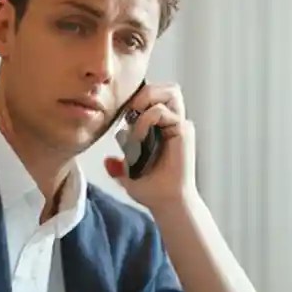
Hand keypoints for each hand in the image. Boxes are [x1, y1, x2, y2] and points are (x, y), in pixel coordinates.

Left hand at [105, 81, 196, 209]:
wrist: (167, 202)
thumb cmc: (152, 189)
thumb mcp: (128, 175)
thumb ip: (118, 166)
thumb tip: (108, 161)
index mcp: (163, 127)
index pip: (154, 96)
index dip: (137, 99)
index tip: (123, 116)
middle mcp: (173, 123)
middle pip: (165, 88)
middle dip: (145, 91)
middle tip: (129, 111)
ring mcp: (180, 125)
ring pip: (170, 91)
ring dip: (148, 98)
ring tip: (135, 116)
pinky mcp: (183, 131)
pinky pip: (161, 112)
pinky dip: (144, 120)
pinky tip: (138, 137)